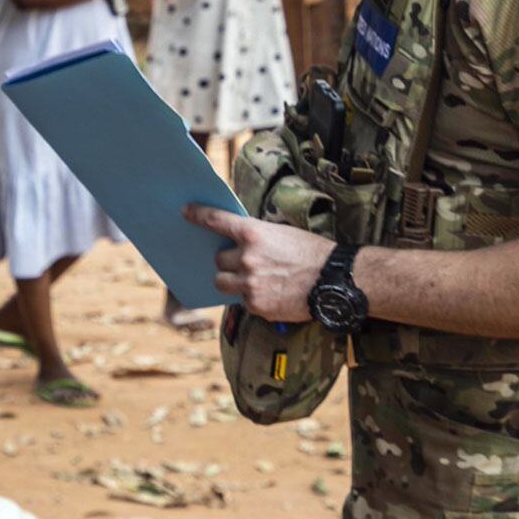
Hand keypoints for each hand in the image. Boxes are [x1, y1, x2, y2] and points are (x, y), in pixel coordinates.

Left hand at [190, 206, 331, 322]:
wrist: (334, 280)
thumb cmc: (313, 252)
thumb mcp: (283, 234)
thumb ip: (257, 237)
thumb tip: (239, 243)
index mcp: (253, 234)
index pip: (217, 221)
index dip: (198, 215)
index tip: (185, 212)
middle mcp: (247, 258)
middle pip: (218, 260)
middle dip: (228, 261)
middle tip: (245, 262)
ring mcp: (249, 283)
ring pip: (222, 282)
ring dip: (232, 281)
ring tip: (252, 280)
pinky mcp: (256, 305)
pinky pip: (242, 301)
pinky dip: (251, 298)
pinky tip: (271, 293)